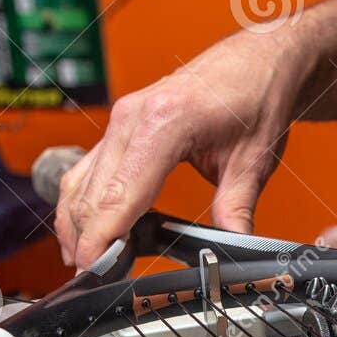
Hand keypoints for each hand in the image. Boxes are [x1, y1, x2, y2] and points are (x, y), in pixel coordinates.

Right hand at [56, 25, 318, 266]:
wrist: (260, 57)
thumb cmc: (257, 93)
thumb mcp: (255, 160)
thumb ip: (238, 208)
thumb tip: (232, 248)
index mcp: (164, 122)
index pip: (120, 194)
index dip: (101, 237)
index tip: (92, 268)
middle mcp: (133, 117)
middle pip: (92, 193)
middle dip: (84, 239)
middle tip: (90, 279)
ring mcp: (123, 118)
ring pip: (81, 181)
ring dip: (75, 223)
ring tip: (82, 262)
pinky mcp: (123, 124)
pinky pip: (90, 168)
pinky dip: (84, 202)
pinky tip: (89, 229)